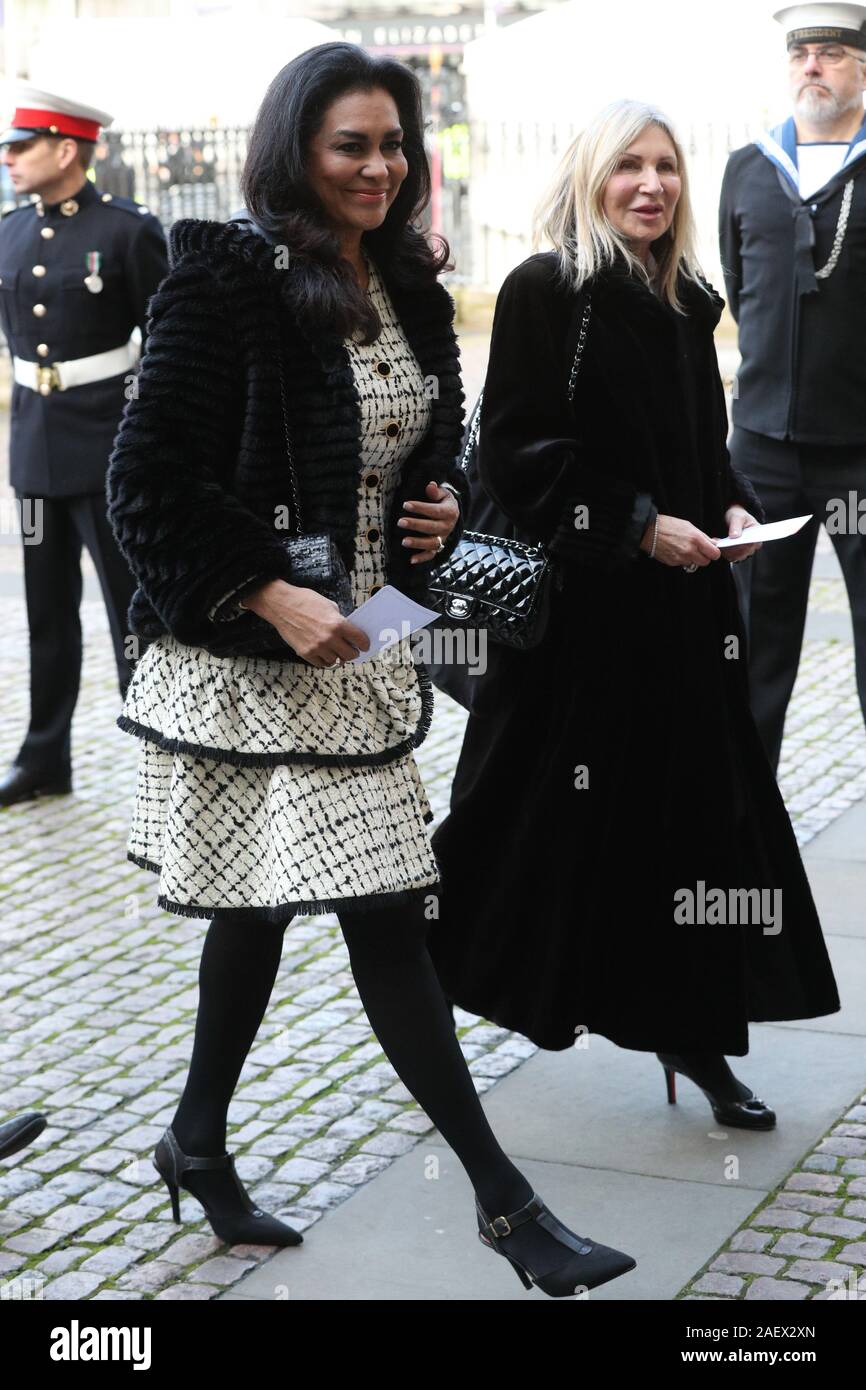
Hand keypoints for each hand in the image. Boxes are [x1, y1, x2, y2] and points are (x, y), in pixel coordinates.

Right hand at [242, 579, 370, 667]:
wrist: (281, 605)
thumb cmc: (305, 601)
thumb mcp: (329, 606)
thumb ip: (340, 620)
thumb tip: (348, 632)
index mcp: (338, 624)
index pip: (359, 640)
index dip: (365, 644)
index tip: (365, 646)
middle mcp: (329, 638)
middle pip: (350, 655)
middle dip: (353, 652)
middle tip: (352, 650)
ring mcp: (317, 647)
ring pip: (336, 661)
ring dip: (338, 657)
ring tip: (336, 651)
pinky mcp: (305, 653)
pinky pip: (321, 664)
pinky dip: (325, 661)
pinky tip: (325, 654)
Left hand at [397, 480, 459, 563]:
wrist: (453, 514)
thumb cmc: (442, 501)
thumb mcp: (443, 493)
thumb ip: (436, 491)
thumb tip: (430, 485)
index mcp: (449, 512)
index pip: (434, 511)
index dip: (420, 508)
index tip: (405, 504)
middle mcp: (447, 527)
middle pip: (431, 527)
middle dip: (415, 525)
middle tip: (400, 522)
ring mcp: (443, 538)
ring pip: (432, 543)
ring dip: (418, 543)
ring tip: (403, 541)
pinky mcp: (438, 546)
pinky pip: (431, 555)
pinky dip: (422, 558)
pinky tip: (411, 560)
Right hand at [639, 513, 720, 567]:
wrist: (649, 531)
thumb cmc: (668, 525)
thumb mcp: (689, 526)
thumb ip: (702, 537)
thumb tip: (712, 543)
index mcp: (696, 539)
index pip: (714, 554)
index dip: (714, 553)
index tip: (711, 551)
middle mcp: (690, 550)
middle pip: (705, 562)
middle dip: (703, 557)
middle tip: (698, 550)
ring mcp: (681, 558)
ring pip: (694, 564)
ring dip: (692, 559)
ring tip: (684, 549)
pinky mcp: (673, 563)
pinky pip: (682, 564)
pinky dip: (681, 559)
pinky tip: (676, 551)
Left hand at [718, 504, 761, 562]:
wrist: (732, 520)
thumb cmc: (738, 516)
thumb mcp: (737, 517)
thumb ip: (736, 526)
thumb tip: (735, 536)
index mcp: (758, 535)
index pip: (753, 544)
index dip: (744, 544)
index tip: (733, 539)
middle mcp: (753, 546)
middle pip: (745, 552)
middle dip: (733, 548)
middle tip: (723, 541)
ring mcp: (745, 551)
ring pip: (737, 556)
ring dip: (727, 550)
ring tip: (719, 541)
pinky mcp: (736, 554)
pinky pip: (730, 557)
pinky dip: (724, 552)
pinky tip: (718, 543)